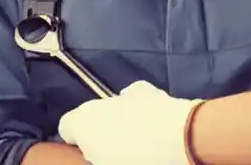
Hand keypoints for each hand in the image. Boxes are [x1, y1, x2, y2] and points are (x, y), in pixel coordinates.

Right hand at [57, 80, 201, 164]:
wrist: (184, 140)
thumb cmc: (137, 160)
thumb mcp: (107, 162)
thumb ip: (100, 155)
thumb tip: (103, 154)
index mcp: (82, 122)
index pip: (66, 127)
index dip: (74, 142)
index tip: (88, 157)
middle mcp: (100, 103)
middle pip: (91, 117)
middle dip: (99, 133)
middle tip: (115, 156)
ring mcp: (128, 95)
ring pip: (115, 109)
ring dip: (121, 123)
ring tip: (140, 146)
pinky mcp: (153, 92)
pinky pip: (139, 102)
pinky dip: (143, 112)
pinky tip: (156, 128)